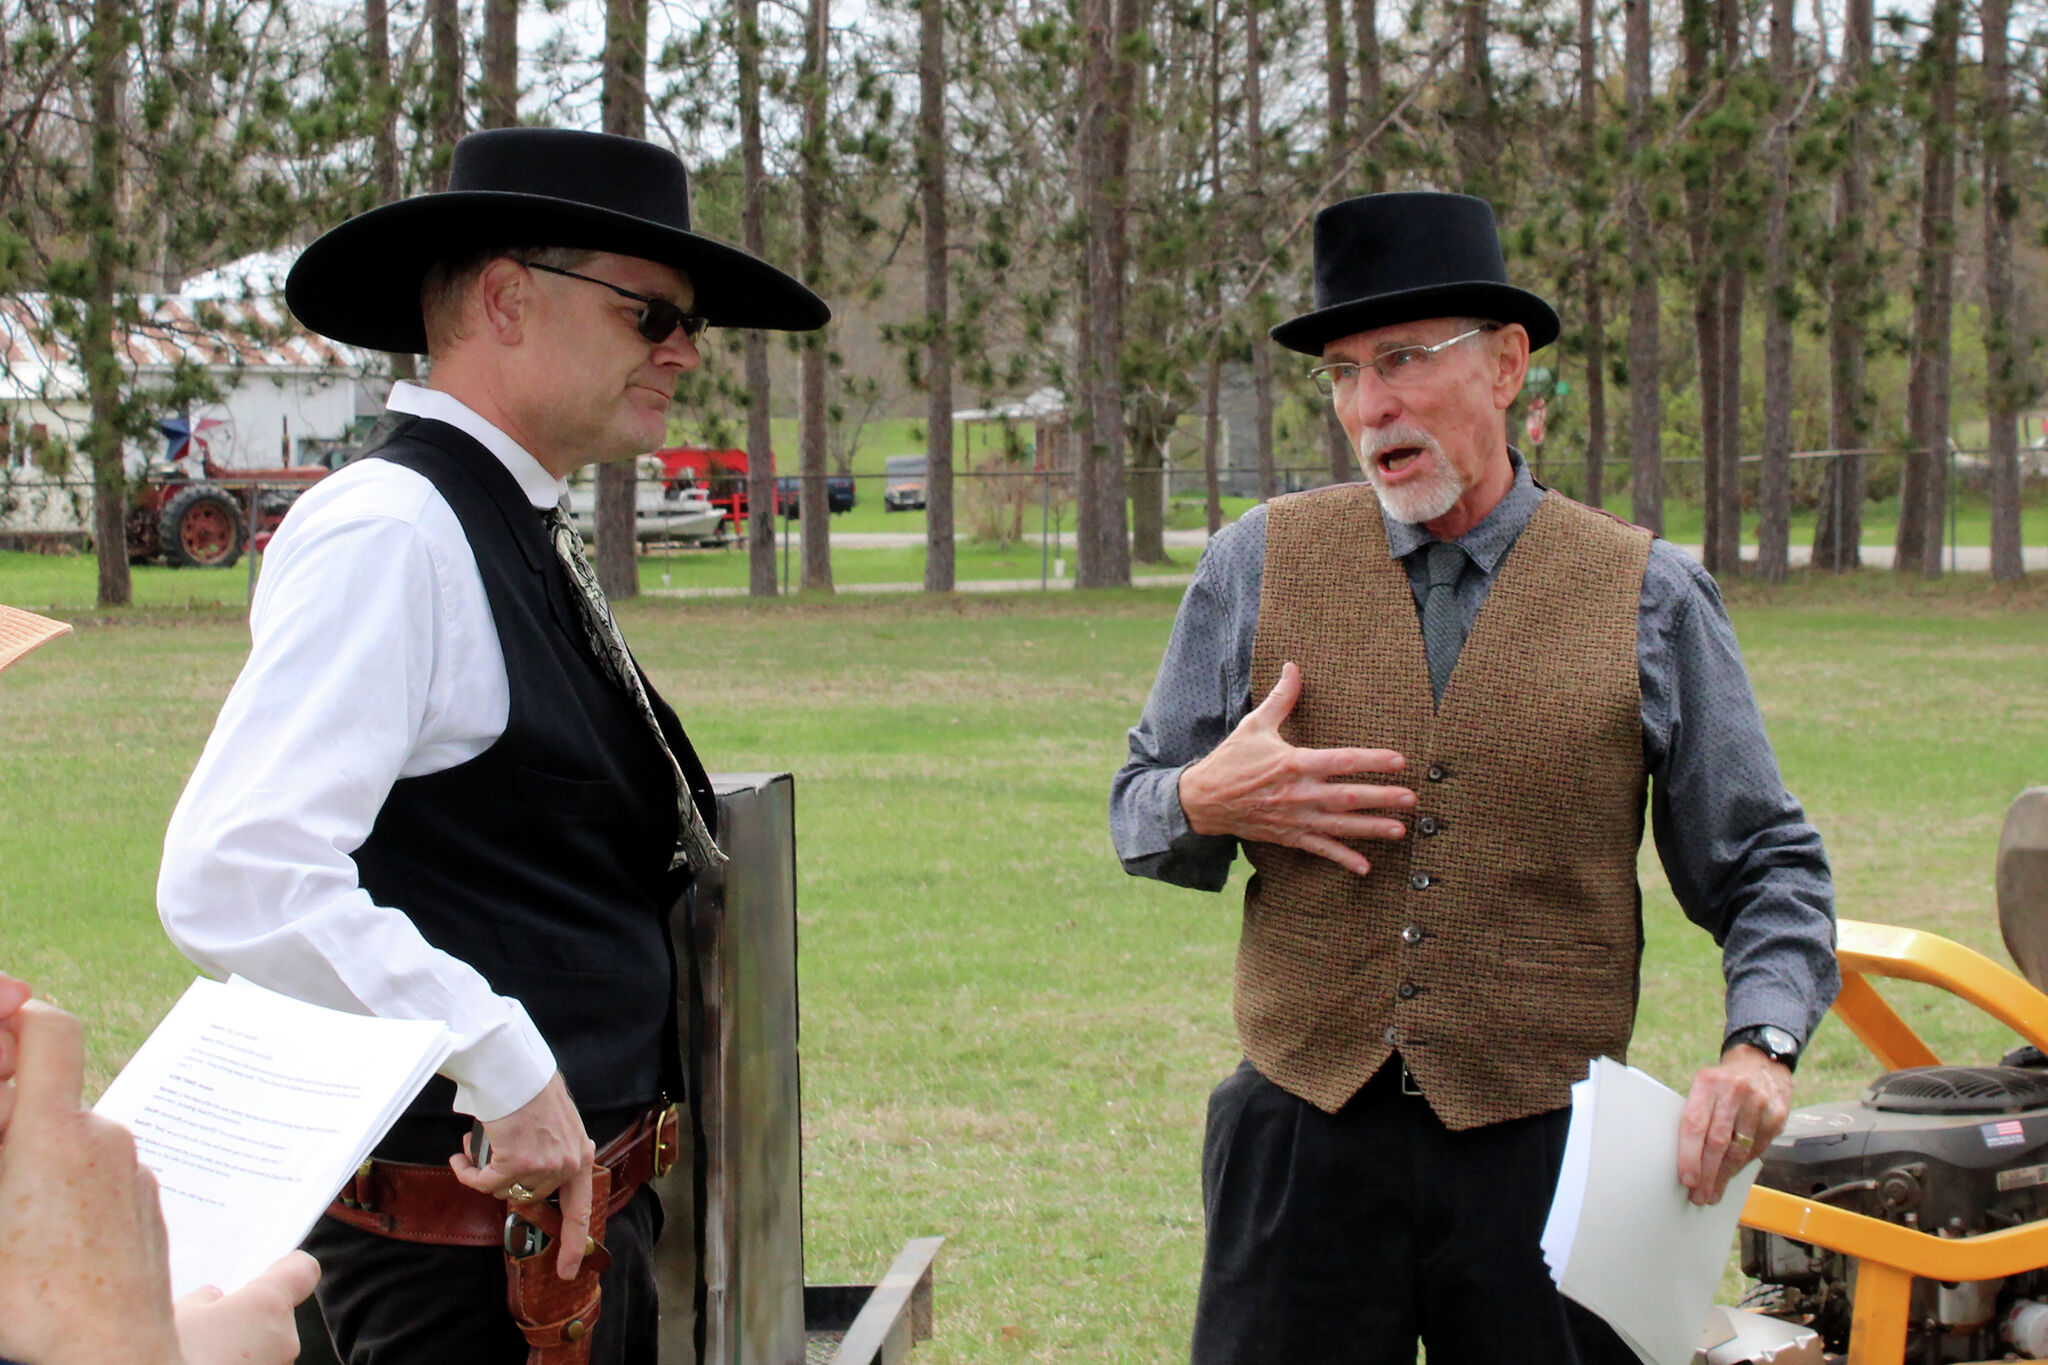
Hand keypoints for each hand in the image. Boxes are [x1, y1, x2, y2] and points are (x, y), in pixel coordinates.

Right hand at [0, 1001, 185, 1364]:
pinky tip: (45, 1240)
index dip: (18, 1020)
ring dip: (35, 1161)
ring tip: (12, 1224)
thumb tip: (10, 1102)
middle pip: (50, 1096)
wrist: (107, 1354)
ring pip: (70, 1141)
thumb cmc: (26, 1295)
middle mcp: (104, 1137)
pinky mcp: (145, 1202)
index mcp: (55, 1130)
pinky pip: (97, 1175)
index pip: (51, 1030)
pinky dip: (67, 1188)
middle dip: (10, 1119)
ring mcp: (131, 1170)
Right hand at [174, 1250, 319, 1364]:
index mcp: (266, 1305)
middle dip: (245, 1324)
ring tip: (196, 1359)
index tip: (269, 1276)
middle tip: (200, 1338)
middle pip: (275, 1319)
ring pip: (264, 1354)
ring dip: (240, 1355)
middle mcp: (285, 1340)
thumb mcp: (176, 1317)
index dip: (285, 1271)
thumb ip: (203, 1302)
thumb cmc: (167, 1354)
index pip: (302, 1271)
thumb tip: (214, 1297)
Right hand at [449, 1072, 595, 1279]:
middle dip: (505, 1181)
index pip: (581, 1209)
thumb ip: (555, 1151)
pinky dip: (466, 1171)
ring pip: (502, 1190)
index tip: (568, 1269)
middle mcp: (567, 1164)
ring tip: (477, 1146)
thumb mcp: (558, 1124)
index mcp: (581, 1156)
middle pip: (526, 1196)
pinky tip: (460, 1156)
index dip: (575, 1242)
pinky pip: (482, 1183)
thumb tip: (536, 1177)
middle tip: (492, 1158)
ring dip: (484, 1172)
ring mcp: (543, 1167)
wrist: (516, 1068)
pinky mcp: (516, 1164)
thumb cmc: (531, 1088)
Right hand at [1178, 661, 1413, 875]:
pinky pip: (1320, 849)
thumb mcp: (1255, 724)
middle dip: (1382, 798)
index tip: (1399, 761)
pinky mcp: (1289, 836)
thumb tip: (1293, 666)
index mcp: (1295, 763)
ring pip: (1341, 826)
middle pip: (1348, 797)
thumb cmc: (1232, 759)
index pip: (1342, 761)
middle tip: (1412, 799)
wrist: (1204, 800)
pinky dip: (1343, 859)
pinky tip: (1365, 867)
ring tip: (1400, 830)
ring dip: (1372, 829)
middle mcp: (1300, 793)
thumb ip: (1281, 698)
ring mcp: (1296, 818)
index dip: (1372, 761)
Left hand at [1677, 1043, 1793, 1204]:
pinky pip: (1756, 1149)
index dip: (1690, 1155)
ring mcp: (1758, 1105)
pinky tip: (1730, 1176)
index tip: (1686, 1179)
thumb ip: (1698, 1114)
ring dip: (1724, 1176)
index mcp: (1707, 1083)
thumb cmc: (1723, 1082)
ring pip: (1739, 1150)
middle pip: (1717, 1142)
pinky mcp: (1776, 1117)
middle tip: (1698, 1195)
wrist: (1762, 1063)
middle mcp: (1733, 1092)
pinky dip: (1741, 1166)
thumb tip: (1687, 1158)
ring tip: (1712, 1193)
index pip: (1695, 1124)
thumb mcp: (1705, 1087)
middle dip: (1707, 1174)